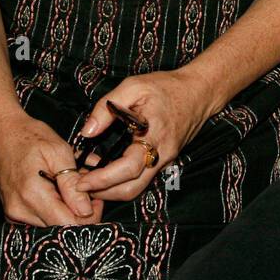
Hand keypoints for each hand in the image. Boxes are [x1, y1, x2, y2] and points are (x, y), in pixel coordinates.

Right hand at [0, 107, 101, 225]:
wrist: (1, 132)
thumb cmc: (30, 136)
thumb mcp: (58, 152)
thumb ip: (72, 183)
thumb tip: (86, 211)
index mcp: (32, 195)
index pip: (68, 224)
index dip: (88, 216)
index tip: (96, 198)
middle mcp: (20, 211)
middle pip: (60, 226)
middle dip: (79, 210)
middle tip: (85, 188)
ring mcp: (14, 214)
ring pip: (52, 224)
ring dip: (67, 208)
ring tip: (70, 184)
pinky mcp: (13, 212)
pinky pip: (41, 218)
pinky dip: (54, 206)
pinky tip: (57, 188)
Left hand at [73, 68, 217, 203]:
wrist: (199, 91)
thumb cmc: (167, 86)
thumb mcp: (134, 86)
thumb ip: (107, 107)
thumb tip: (87, 131)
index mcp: (154, 136)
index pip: (128, 168)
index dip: (103, 179)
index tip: (82, 181)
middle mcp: (161, 154)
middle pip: (132, 188)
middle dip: (103, 192)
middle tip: (80, 185)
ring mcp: (164, 159)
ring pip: (137, 187)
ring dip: (111, 189)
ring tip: (90, 177)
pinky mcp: (164, 159)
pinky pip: (142, 177)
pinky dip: (121, 179)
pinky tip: (106, 168)